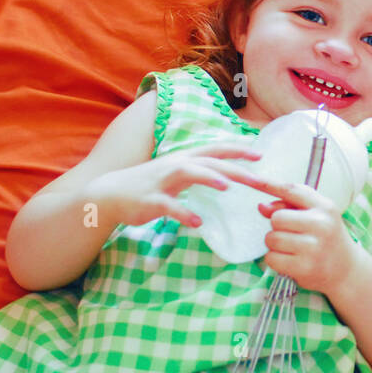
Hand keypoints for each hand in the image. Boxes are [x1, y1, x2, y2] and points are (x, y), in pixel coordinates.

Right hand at [86, 141, 268, 227]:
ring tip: (227, 187)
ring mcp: (162, 181)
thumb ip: (200, 171)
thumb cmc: (150, 184)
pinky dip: (183, 213)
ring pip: (188, 173)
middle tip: (258, 179)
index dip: (238, 150)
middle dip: (235, 168)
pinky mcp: (150, 199)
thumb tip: (227, 173)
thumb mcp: (177, 173)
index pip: (216, 149)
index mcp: (185, 159)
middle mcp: (176, 165)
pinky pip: (168, 206)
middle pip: (209, 162)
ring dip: (208, 178)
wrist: (109, 194)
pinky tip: (197, 223)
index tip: (262, 154)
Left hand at [257, 183, 361, 292]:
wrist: (346, 269)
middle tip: (291, 234)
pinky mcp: (304, 267)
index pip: (291, 190)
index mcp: (325, 207)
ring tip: (291, 248)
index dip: (268, 184)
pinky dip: (275, 260)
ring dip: (275, 244)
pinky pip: (271, 258)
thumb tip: (261, 207)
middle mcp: (321, 224)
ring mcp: (313, 247)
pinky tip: (290, 261)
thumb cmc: (326, 237)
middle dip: (277, 227)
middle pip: (276, 218)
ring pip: (272, 238)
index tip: (251, 178)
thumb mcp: (316, 216)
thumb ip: (289, 206)